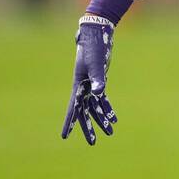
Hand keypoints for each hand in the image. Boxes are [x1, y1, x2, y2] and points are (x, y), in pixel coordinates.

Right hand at [61, 13, 117, 144]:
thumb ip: (97, 79)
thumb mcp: (95, 64)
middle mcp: (83, 88)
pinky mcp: (100, 80)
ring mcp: (91, 85)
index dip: (70, 123)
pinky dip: (107, 108)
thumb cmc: (93, 48)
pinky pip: (103, 99)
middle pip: (85, 112)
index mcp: (78, 86)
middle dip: (89, 127)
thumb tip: (99, 94)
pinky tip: (114, 119)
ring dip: (102, 120)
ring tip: (110, 133)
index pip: (73, 109)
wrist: (96, 35)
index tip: (65, 136)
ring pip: (95, 108)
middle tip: (93, 143)